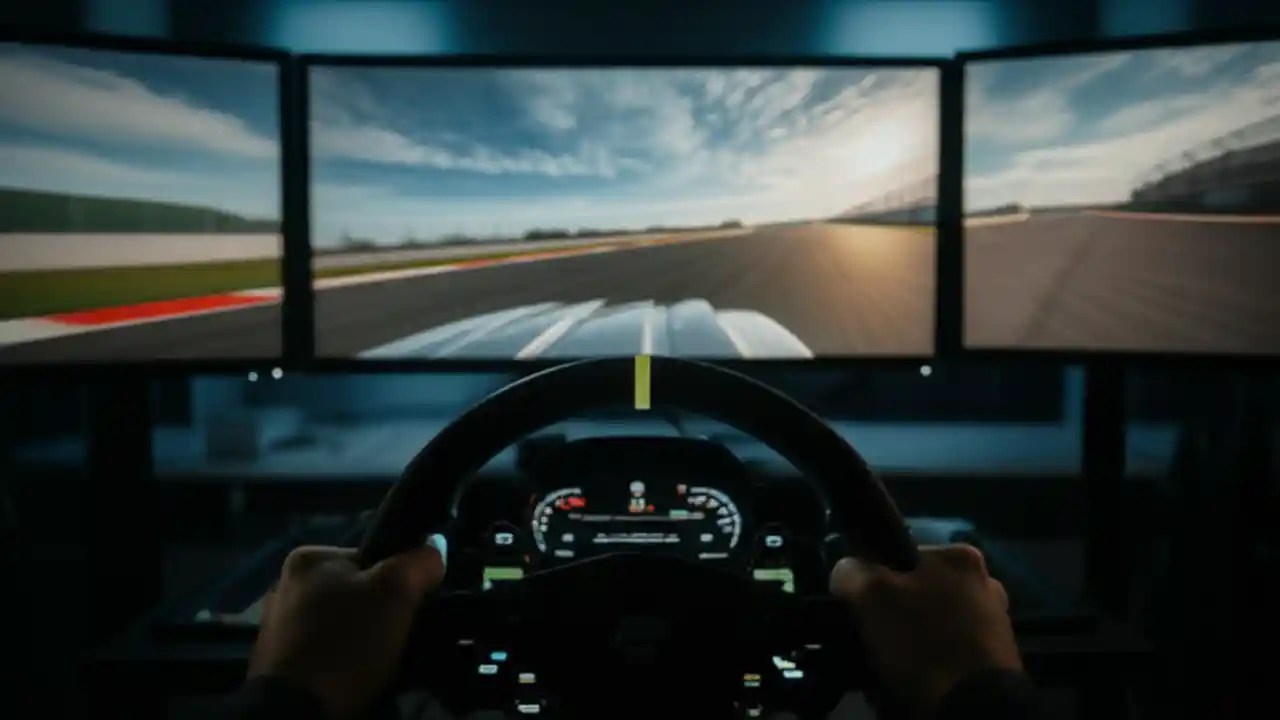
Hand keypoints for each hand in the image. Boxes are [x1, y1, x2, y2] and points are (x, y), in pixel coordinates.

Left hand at [248, 543, 445, 718]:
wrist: (299, 709)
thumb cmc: (347, 640)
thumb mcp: (396, 591)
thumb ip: (420, 562)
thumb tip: (436, 547)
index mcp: (308, 558)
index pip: (371, 559)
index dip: (399, 581)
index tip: (410, 607)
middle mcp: (286, 585)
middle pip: (357, 592)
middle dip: (380, 612)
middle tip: (399, 636)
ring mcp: (279, 625)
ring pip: (343, 624)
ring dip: (364, 639)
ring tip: (381, 660)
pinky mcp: (280, 661)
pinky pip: (327, 650)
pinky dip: (344, 659)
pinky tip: (358, 674)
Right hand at [830, 544, 1020, 718]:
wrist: (973, 706)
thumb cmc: (923, 642)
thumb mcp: (872, 595)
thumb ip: (852, 572)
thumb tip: (847, 573)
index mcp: (960, 557)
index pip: (899, 557)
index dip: (873, 582)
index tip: (862, 609)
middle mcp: (985, 584)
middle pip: (916, 594)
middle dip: (892, 616)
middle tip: (871, 640)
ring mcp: (994, 624)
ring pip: (931, 626)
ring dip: (909, 643)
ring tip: (888, 666)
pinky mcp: (995, 661)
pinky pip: (946, 654)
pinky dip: (929, 665)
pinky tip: (911, 681)